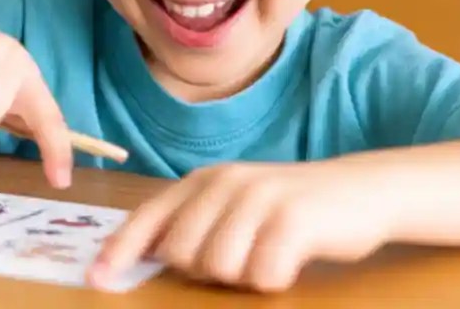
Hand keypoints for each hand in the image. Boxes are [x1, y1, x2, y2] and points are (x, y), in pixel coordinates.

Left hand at [89, 162, 396, 291]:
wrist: (362, 189)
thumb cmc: (290, 208)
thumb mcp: (234, 205)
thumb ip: (193, 223)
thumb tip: (147, 256)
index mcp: (203, 181)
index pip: (148, 218)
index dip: (119, 250)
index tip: (96, 279)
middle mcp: (225, 183)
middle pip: (183, 254)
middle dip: (206, 270)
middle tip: (244, 255)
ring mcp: (258, 199)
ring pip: (220, 268)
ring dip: (244, 275)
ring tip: (269, 254)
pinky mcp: (292, 221)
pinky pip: (262, 275)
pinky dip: (274, 279)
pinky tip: (291, 261)